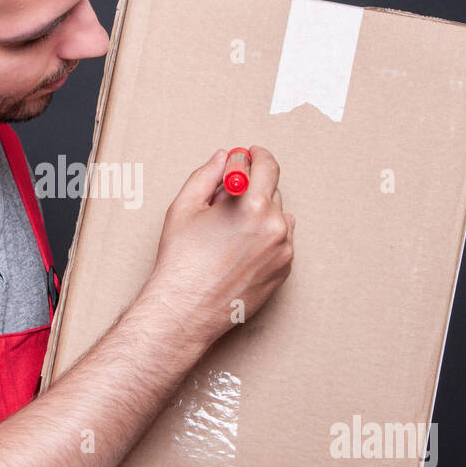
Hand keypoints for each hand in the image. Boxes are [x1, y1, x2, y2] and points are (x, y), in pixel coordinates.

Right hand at [142, 145, 294, 342]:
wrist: (185, 310)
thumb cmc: (181, 261)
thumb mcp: (185, 207)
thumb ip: (207, 174)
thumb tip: (223, 158)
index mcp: (253, 205)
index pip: (266, 165)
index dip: (253, 156)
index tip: (246, 156)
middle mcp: (275, 226)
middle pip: (271, 189)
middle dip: (251, 188)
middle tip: (225, 199)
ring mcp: (283, 251)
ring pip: (276, 216)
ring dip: (258, 214)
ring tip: (227, 233)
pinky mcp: (284, 271)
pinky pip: (280, 242)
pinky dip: (263, 238)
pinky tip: (237, 251)